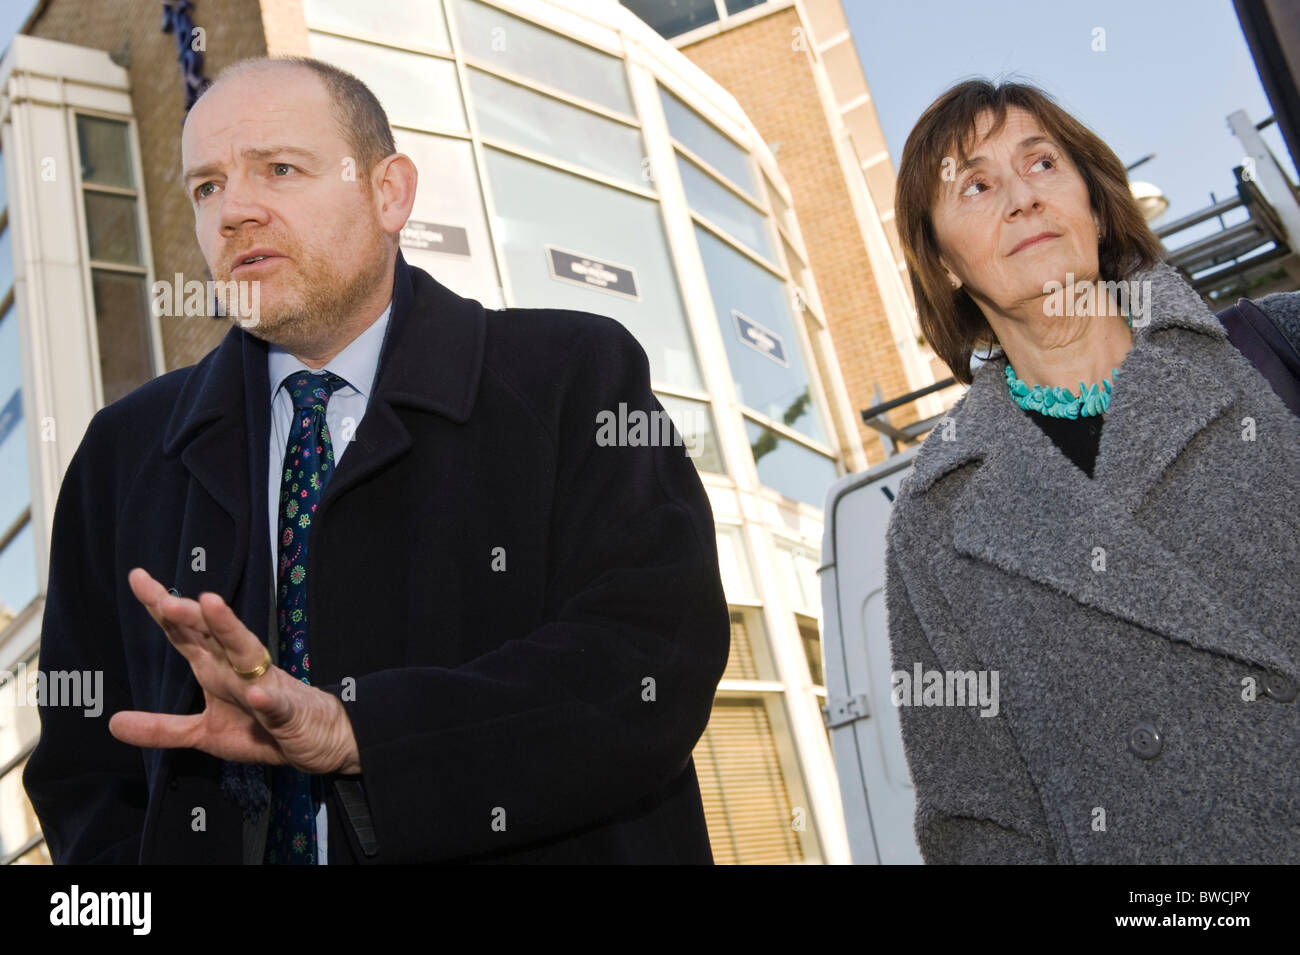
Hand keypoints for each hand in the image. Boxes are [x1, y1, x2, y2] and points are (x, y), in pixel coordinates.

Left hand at [109, 567, 360, 774]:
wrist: (322, 740)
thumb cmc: (264, 730)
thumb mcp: (205, 734)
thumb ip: (162, 728)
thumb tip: (113, 724)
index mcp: (216, 670)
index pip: (185, 634)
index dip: (161, 608)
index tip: (138, 577)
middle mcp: (239, 669)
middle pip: (211, 634)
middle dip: (190, 615)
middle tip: (165, 598)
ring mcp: (266, 687)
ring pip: (246, 652)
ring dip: (228, 629)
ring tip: (209, 605)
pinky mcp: (289, 713)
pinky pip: (277, 705)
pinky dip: (268, 700)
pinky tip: (257, 694)